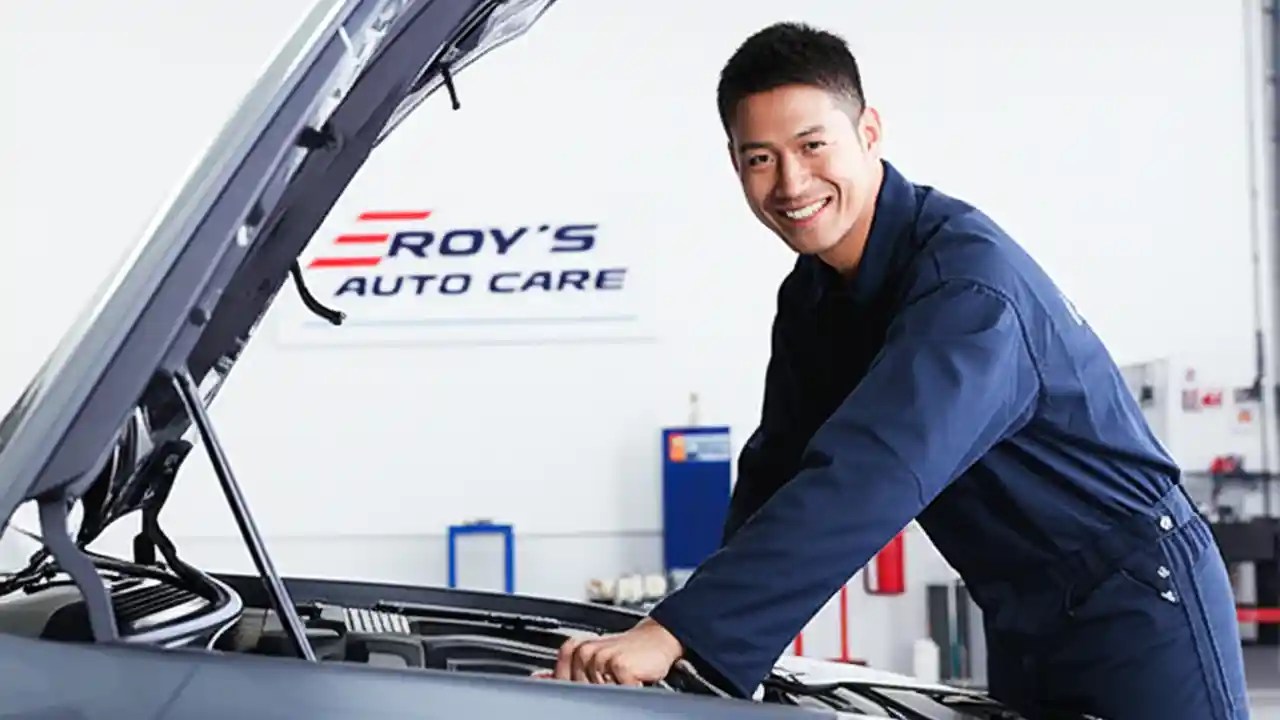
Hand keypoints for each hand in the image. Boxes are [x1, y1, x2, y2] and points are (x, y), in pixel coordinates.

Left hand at [552, 617, 683, 686]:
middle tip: (613, 679)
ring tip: (623, 678)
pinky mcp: (619, 665)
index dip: (573, 688)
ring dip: (615, 690)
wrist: (659, 637)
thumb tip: (539, 679)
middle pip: (581, 691)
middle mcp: (584, 652)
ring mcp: (600, 658)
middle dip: (597, 691)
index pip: (561, 682)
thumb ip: (566, 671)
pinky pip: (620, 694)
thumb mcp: (596, 660)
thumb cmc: (629, 652)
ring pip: (599, 695)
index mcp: (574, 650)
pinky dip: (630, 690)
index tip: (593, 684)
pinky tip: (634, 678)